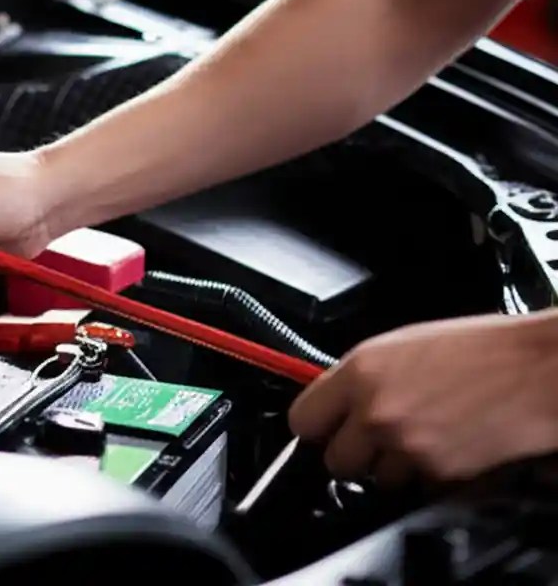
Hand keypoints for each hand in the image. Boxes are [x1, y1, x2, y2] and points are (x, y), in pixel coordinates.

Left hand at [289, 311, 557, 486]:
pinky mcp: (440, 476)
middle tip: (381, 438)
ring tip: (428, 436)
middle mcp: (376, 412)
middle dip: (356, 455)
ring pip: (378, 480)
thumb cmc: (483, 350)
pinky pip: (419, 489)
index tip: (327, 428)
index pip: (302, 420)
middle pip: (336, 462)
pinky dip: (432, 477)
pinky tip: (451, 448)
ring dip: (396, 467)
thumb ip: (359, 379)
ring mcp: (407, 447)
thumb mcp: (402, 346)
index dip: (318, 427)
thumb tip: (333, 402)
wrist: (538, 370)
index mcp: (360, 372)